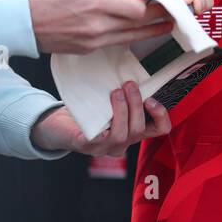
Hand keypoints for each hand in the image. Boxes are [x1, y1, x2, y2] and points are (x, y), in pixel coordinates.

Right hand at [29, 0, 171, 53]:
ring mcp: (93, 41)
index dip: (153, 4)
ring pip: (131, 37)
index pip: (137, 8)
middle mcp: (97, 25)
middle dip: (159, 18)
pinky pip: (116, 42)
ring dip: (151, 31)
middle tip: (175, 14)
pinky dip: (130, 35)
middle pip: (138, 24)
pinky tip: (139, 30)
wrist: (22, 22)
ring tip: (167, 26)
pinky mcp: (89, 49)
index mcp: (95, 3)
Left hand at [30, 81, 170, 155]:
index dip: (161, 115)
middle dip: (136, 104)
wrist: (60, 123)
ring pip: (122, 135)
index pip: (160, 129)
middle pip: (139, 129)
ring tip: (116, 92)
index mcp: (133, 132)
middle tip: (129, 84)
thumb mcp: (113, 102)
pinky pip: (99, 137)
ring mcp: (105, 148)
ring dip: (122, 110)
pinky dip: (102, 124)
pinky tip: (99, 109)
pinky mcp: (87, 146)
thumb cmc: (90, 110)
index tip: (151, 98)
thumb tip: (136, 72)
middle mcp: (123, 144)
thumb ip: (127, 95)